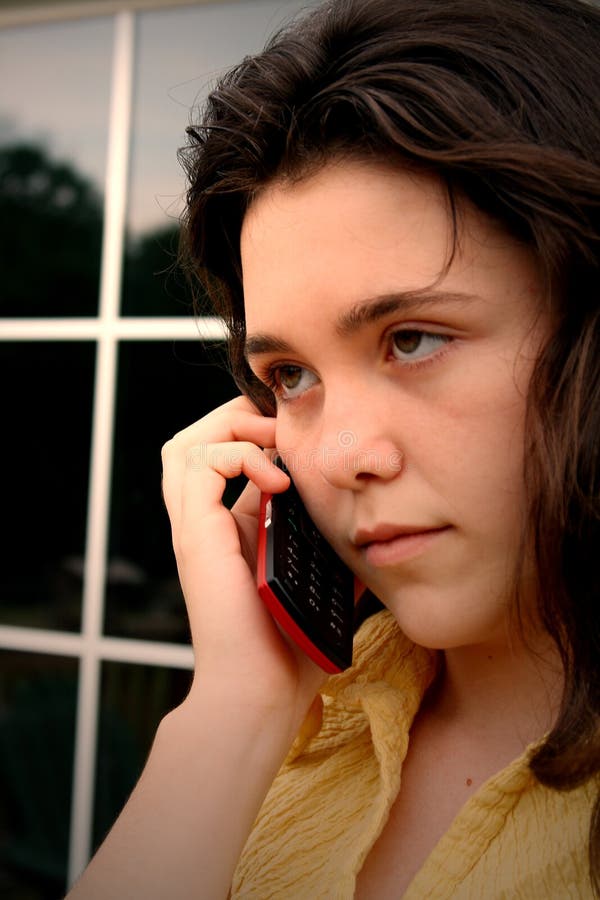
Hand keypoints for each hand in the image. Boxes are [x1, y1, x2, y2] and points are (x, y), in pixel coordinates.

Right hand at [161, 395, 326, 736]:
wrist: (261, 691)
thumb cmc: (291, 647)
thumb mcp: (322, 580)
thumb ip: (336, 547)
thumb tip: (376, 526)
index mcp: (231, 528)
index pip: (225, 457)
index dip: (256, 433)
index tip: (302, 433)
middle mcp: (206, 523)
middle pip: (194, 441)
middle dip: (235, 418)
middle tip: (280, 427)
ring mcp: (195, 527)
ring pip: (184, 445)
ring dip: (230, 429)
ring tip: (274, 441)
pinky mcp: (195, 534)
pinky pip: (199, 465)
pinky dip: (239, 456)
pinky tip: (280, 481)